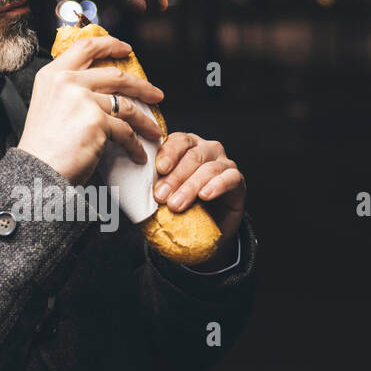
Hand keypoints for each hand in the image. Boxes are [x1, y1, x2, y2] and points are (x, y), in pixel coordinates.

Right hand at [18, 35, 163, 183]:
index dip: (110, 45)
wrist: (36, 171)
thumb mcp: (47, 104)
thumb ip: (67, 89)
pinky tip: (138, 153)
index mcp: (53, 74)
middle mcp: (67, 82)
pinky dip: (135, 145)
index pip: (86, 47)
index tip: (127, 50)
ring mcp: (83, 100)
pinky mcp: (96, 121)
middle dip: (141, 86)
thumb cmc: (42, 146)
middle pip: (115, 75)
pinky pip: (125, 132)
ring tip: (153, 130)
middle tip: (155, 93)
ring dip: (145, 120)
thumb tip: (98, 87)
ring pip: (126, 106)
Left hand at [153, 133, 245, 252]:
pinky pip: (231, 178)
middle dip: (175, 177)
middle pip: (192, 156)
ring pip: (209, 168)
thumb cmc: (182, 206)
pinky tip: (205, 195)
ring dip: (190, 186)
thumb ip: (154, 187)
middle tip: (161, 196)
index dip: (168, 152)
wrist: (205, 230)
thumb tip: (133, 190)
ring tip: (177, 204)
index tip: (159, 169)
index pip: (178, 140)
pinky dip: (218, 186)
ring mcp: (224, 163)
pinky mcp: (238, 181)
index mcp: (187, 147)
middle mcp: (207, 150)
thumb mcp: (165, 195)